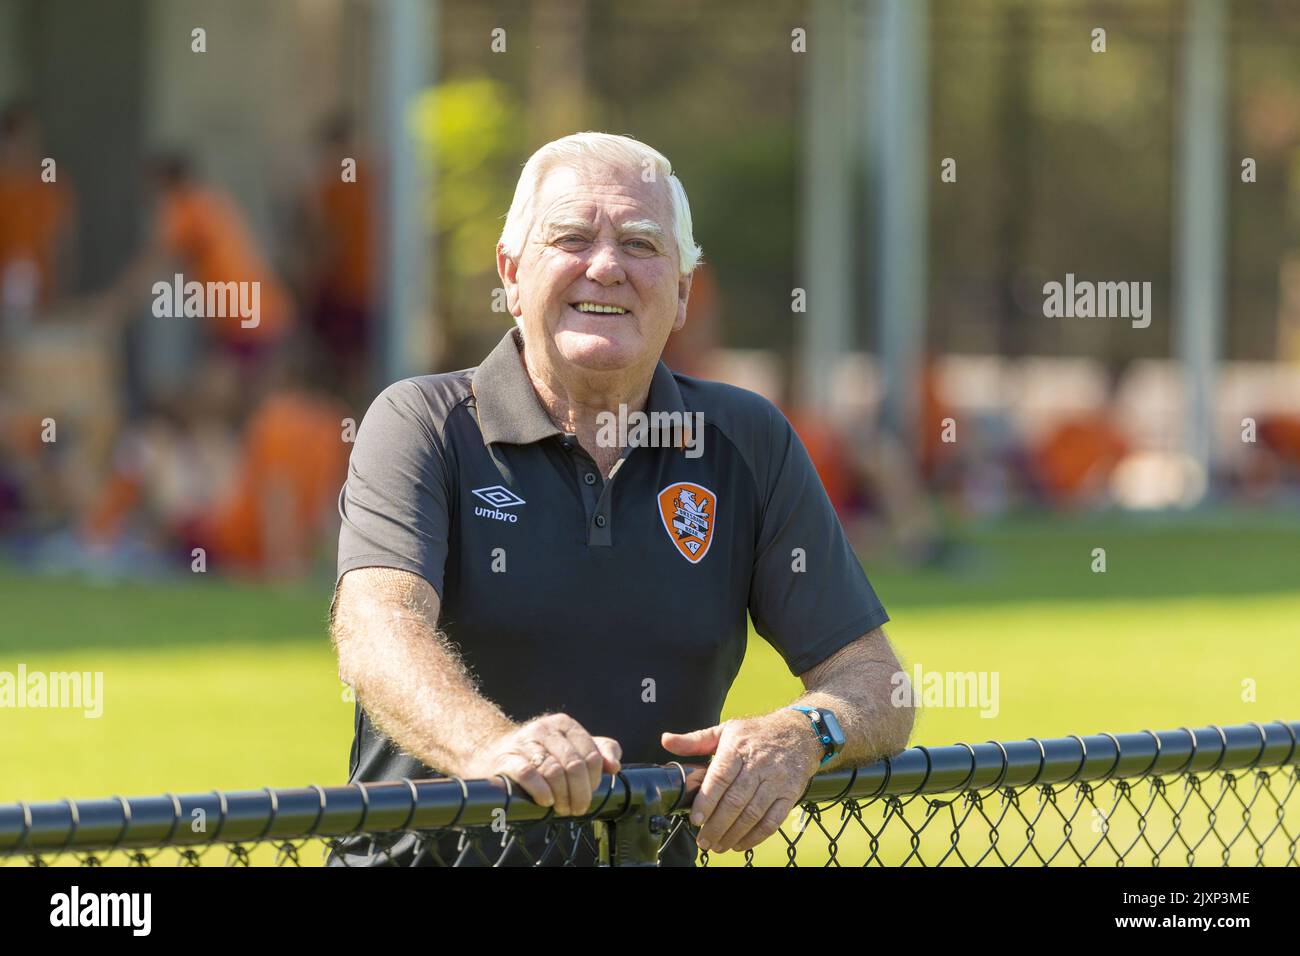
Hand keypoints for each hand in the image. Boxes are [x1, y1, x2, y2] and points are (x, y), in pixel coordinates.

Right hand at [463, 713, 621, 816]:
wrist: (490, 753)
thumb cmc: (539, 755)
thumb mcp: (571, 748)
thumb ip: (600, 751)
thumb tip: (615, 766)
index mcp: (564, 724)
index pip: (592, 754)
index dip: (594, 780)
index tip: (590, 794)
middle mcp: (545, 728)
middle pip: (575, 765)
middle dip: (580, 792)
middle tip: (577, 808)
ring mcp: (525, 741)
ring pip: (554, 771)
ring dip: (562, 796)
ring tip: (562, 808)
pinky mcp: (507, 758)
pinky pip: (529, 775)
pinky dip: (541, 791)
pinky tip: (546, 801)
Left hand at [661, 710, 822, 853]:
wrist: (799, 733)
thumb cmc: (756, 733)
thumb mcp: (725, 730)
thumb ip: (695, 740)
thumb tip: (665, 741)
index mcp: (737, 748)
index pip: (720, 778)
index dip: (707, 801)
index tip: (695, 819)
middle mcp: (758, 764)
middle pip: (735, 800)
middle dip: (717, 825)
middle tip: (703, 840)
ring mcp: (776, 780)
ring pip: (752, 813)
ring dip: (733, 834)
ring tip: (718, 845)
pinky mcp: (790, 794)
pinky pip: (773, 820)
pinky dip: (756, 836)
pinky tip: (740, 843)